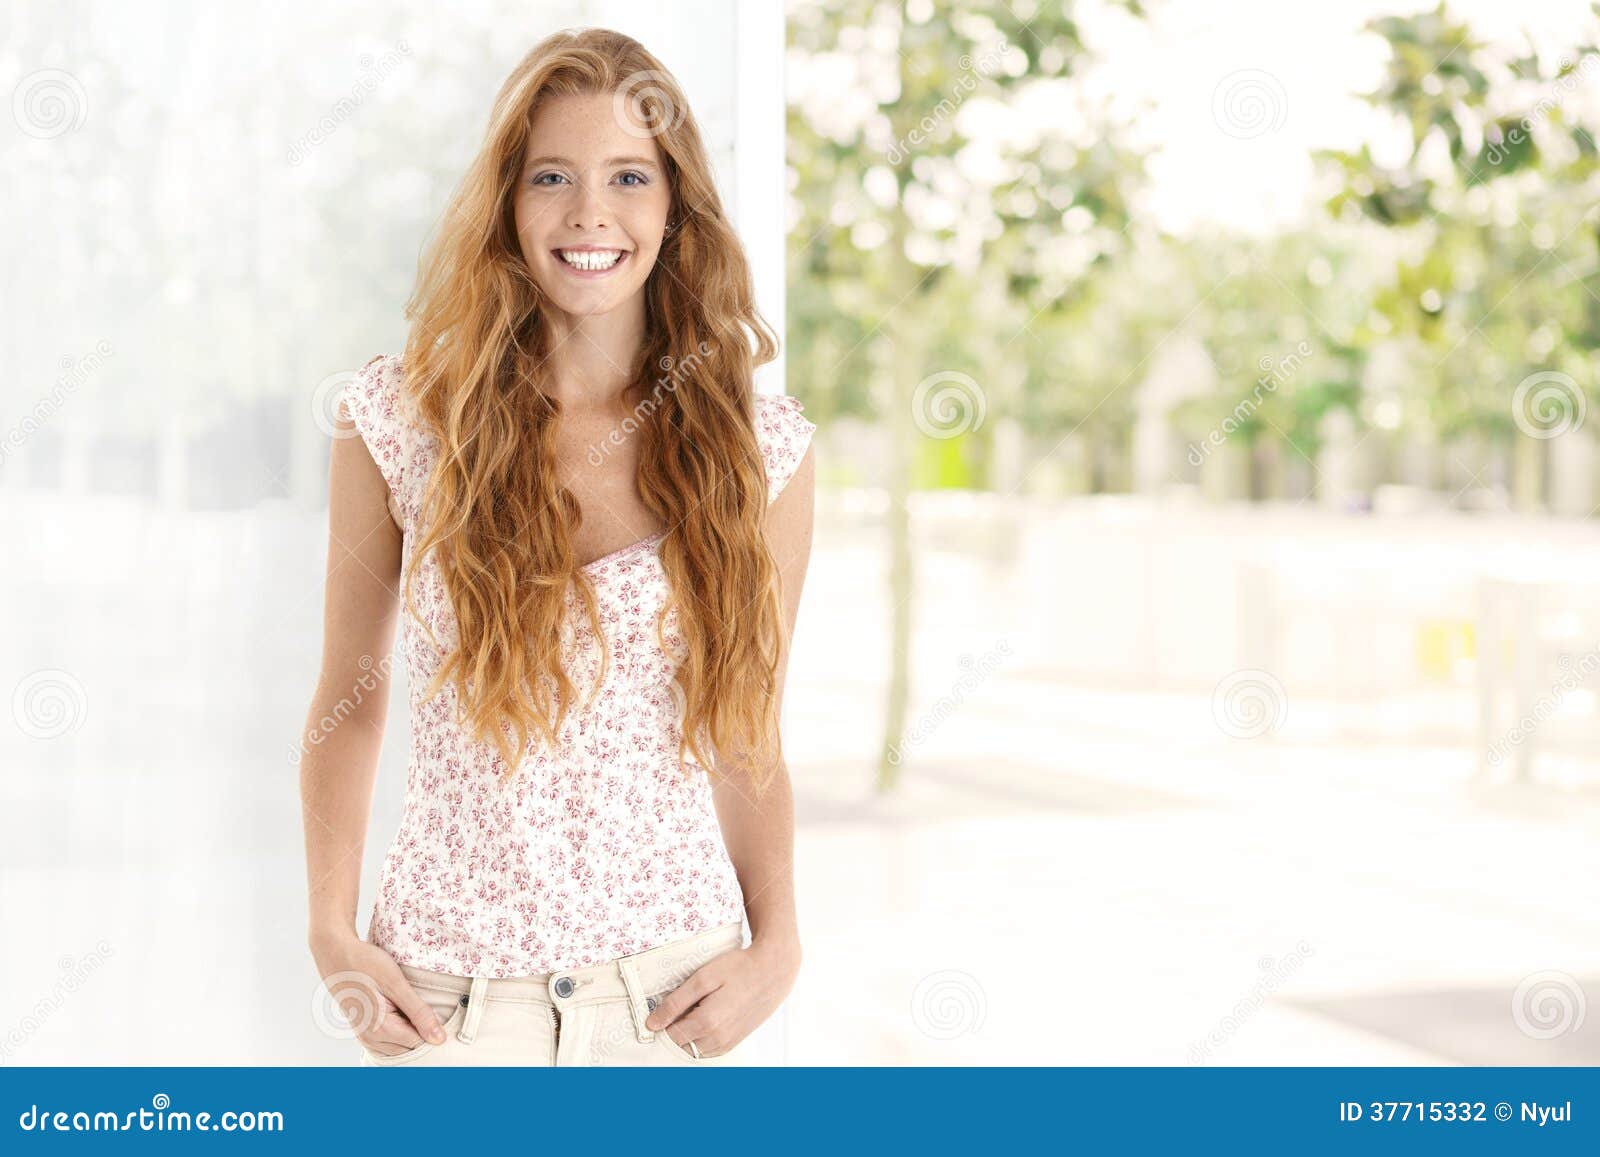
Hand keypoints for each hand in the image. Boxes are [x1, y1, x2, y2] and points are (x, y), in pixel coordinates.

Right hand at [310, 928, 447, 1056]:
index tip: (441, 1011)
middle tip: (427, 1005)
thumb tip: (439, 1039)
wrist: (335, 953)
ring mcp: (365, 1037)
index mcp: (382, 1030)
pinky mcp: (363, 1031)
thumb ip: (419, 1013)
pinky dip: (400, 1031)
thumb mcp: (396, 984)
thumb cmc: (365, 964)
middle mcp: (371, 1040)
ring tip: (412, 1005)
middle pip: (411, 1048)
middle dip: (423, 1031)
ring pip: (400, 1047)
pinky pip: (389, 1042)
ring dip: (411, 1031)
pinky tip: (402, 1011)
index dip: (434, 1028)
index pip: (421, 1044)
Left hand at [643, 936, 800, 1057]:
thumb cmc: (739, 969)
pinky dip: (701, 1038)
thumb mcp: (703, 978)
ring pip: (693, 1050)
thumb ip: (675, 1002)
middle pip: (680, 1045)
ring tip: (696, 1008)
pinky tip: (707, 1015)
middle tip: (681, 1005)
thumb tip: (652, 1024)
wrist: (773, 970)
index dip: (662, 1022)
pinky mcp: (734, 1042)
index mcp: (706, 1023)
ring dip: (688, 1035)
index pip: (668, 1036)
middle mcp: (716, 1040)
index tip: (664, 1007)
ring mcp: (727, 1044)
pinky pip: (707, 1050)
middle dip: (674, 1028)